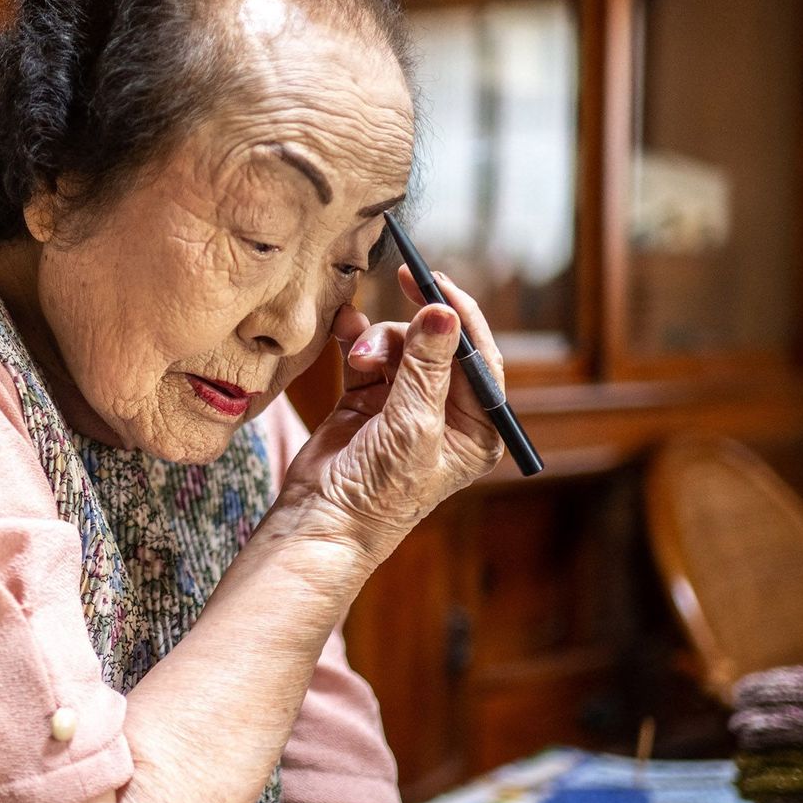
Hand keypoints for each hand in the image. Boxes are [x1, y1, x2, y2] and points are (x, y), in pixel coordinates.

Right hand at [268, 265, 504, 570]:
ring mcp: (404, 404)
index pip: (479, 358)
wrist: (322, 521)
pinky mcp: (367, 400)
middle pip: (438, 344)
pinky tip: (345, 327)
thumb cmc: (380, 492)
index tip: (437, 283)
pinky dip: (358, 338)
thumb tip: (443, 312)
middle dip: (415, 326)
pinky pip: (368, 354)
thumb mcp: (412, 426)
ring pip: (401, 345)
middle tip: (405, 280)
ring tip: (360, 360)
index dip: (461, 315)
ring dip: (380, 342)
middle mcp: (445, 413)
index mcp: (475, 427)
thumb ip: (426, 367)